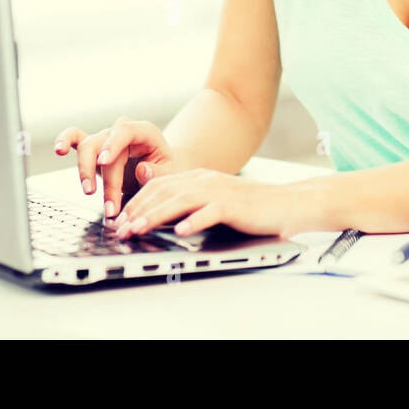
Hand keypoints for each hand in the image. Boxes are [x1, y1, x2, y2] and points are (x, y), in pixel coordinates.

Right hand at [54, 118, 179, 221]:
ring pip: (87, 145)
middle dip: (105, 178)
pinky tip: (59, 150)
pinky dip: (64, 141)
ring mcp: (106, 137)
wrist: (158, 169)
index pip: (126, 131)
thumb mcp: (169, 173)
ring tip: (89, 191)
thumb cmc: (162, 170)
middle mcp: (122, 131)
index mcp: (144, 132)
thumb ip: (157, 173)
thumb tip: (141, 170)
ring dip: (84, 170)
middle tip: (110, 204)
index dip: (113, 144)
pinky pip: (75, 137)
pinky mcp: (94, 147)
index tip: (104, 162)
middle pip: (104, 145)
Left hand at [116, 169, 305, 239]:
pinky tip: (181, 231)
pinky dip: (194, 221)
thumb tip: (162, 215)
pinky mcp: (236, 206)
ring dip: (156, 216)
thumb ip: (190, 202)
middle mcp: (206, 181)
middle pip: (164, 191)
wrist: (288, 203)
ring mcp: (220, 192)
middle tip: (120, 229)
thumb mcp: (215, 200)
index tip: (120, 220)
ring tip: (138, 229)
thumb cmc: (251, 206)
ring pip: (181, 200)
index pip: (159, 186)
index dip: (136, 202)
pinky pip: (211, 212)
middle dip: (138, 210)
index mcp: (199, 178)